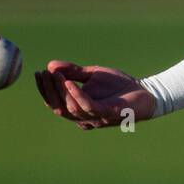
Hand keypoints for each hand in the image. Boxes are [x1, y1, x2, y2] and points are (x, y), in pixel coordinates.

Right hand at [35, 61, 155, 129]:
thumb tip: (51, 65)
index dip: (44, 89)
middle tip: (43, 73)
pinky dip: (77, 95)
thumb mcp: (93, 75)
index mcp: (78, 109)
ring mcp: (96, 118)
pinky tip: (70, 83)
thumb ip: (73, 72)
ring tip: (56, 74)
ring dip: (61, 91)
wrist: (145, 91)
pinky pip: (88, 106)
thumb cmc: (118, 86)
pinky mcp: (108, 113)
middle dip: (49, 90)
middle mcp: (84, 118)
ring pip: (71, 108)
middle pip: (59, 107)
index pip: (55, 102)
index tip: (38, 72)